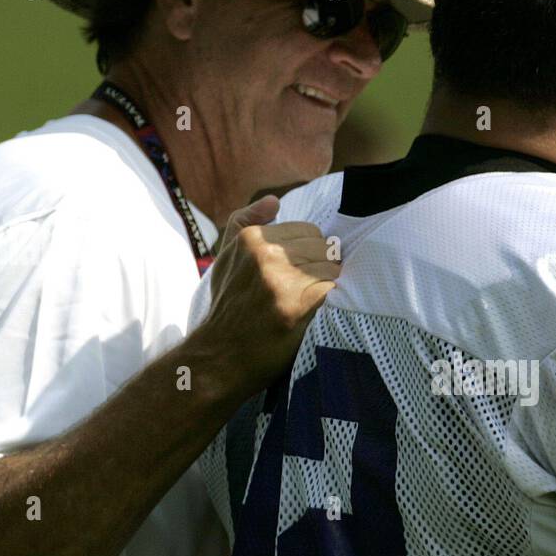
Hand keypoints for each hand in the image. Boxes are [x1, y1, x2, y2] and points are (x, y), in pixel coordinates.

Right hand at [198, 196, 339, 392]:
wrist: (220, 355)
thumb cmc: (227, 307)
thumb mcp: (225, 258)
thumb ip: (245, 222)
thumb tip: (274, 200)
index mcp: (251, 238)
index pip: (308, 231)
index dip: (309, 252)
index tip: (301, 272)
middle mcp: (267, 254)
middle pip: (323, 247)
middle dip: (321, 267)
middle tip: (308, 289)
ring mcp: (284, 278)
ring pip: (332, 267)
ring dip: (328, 284)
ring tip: (310, 301)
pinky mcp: (300, 304)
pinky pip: (334, 289)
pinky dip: (331, 300)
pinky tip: (317, 311)